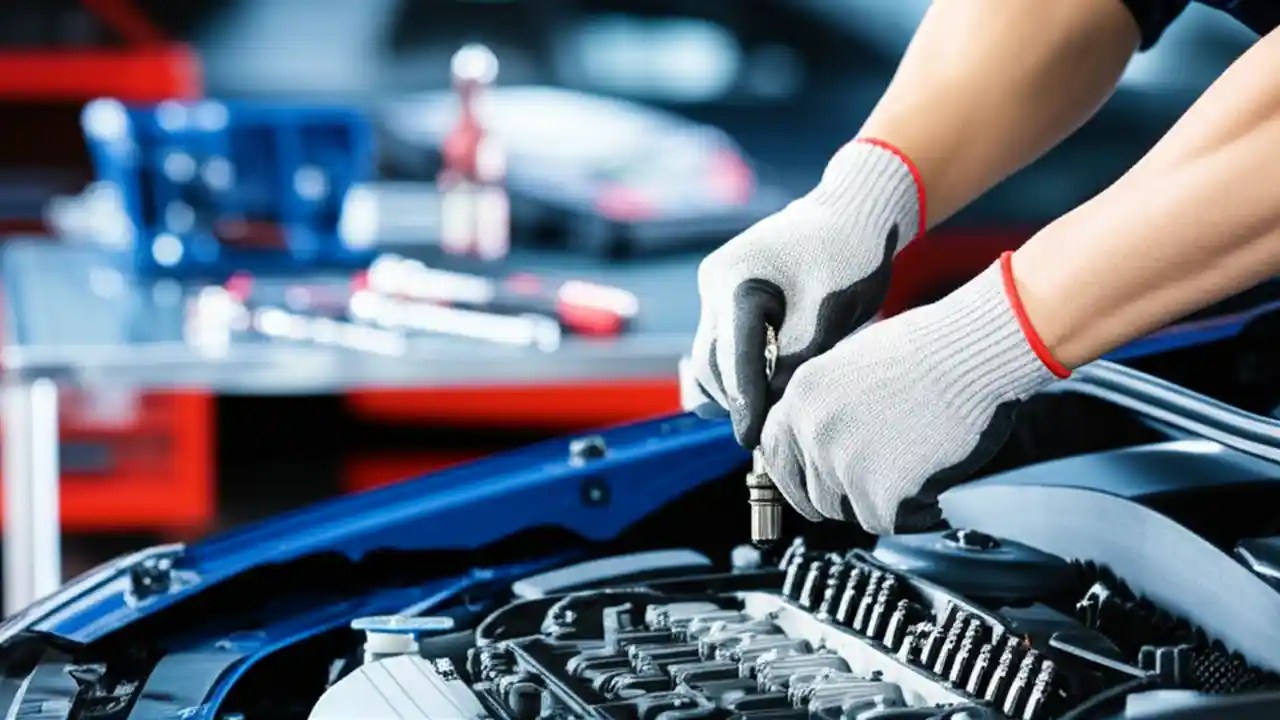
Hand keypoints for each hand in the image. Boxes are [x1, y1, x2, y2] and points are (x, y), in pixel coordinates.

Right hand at [689, 139, 923, 446]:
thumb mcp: (829, 315)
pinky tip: (770, 382)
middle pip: (710, 364)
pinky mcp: (725, 299)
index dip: (743, 402)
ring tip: (774, 407)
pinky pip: (722, 347)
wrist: (853, 212)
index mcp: (736, 279)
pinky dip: (740, 370)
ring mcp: (715, 290)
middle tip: (773, 432)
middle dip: (737, 399)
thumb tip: (768, 411)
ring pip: (710, 360)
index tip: (753, 440)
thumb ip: (794, 362)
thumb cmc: (850, 256)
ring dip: (736, 387)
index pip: (732, 356)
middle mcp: (715, 283)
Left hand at [759, 256, 1066, 533]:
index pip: (775, 456)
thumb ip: (826, 409)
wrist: (974, 354)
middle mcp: (813, 430)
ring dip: (883, 503)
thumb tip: (820, 448)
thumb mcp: (853, 366)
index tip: (810, 498)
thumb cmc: (930, 351)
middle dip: (849, 496)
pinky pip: (890, 524)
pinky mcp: (881, 493)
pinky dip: (916, 514)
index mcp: (801, 395)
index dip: (794, 482)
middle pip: (816, 494)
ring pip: (851, 512)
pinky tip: (936, 484)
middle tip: (887, 480)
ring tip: (917, 469)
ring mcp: (844, 464)